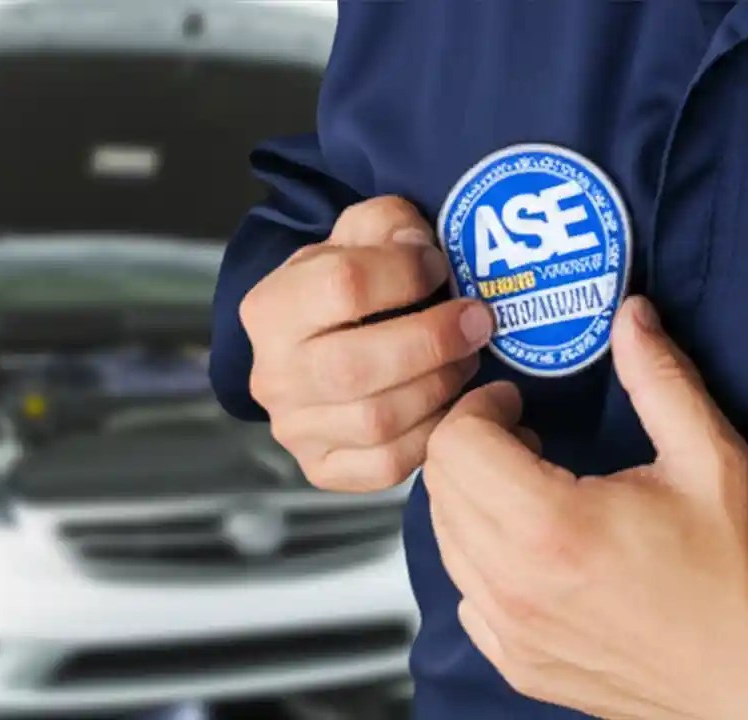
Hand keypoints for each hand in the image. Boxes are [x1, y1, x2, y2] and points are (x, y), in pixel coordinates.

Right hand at [242, 196, 494, 491]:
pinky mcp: (323, 468)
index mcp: (270, 308)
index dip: (405, 273)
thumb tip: (419, 251)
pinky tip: (449, 406)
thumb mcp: (358, 235)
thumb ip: (388, 224)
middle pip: (356, 366)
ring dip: (441, 388)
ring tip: (465, 360)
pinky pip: (386, 467)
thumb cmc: (343, 286)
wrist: (316, 342)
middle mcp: (273, 375)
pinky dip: (430, 436)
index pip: (342, 285)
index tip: (437, 266)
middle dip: (433, 342)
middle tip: (477, 323)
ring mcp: (295, 429)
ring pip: (377, 422)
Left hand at [424, 296, 747, 718]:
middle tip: (518, 437)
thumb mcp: (708, 462)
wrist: (741, 680)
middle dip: (467, 443)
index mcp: (549, 525)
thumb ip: (660, 381)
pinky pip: (460, 586)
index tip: (511, 403)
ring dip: (469, 496)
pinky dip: (477, 555)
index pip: (455, 442)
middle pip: (437, 481)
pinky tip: (526, 545)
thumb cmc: (727, 579)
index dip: (478, 407)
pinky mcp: (509, 654)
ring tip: (527, 487)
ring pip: (441, 533)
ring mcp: (504, 624)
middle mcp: (511, 580)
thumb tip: (631, 319)